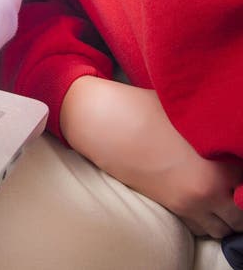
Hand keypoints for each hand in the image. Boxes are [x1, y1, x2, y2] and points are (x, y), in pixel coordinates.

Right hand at [59, 76, 242, 237]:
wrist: (109, 126)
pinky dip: (209, 219)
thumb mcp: (189, 113)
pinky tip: (205, 197)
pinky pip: (201, 228)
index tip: (237, 159)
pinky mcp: (170, 208)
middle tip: (235, 179)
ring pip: (222, 228)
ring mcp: (187, 205)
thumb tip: (228, 129)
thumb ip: (215, 128)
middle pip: (240, 215)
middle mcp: (205, 194)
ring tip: (224, 191)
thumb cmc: (147, 111)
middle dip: (241, 198)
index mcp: (216, 170)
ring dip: (228, 213)